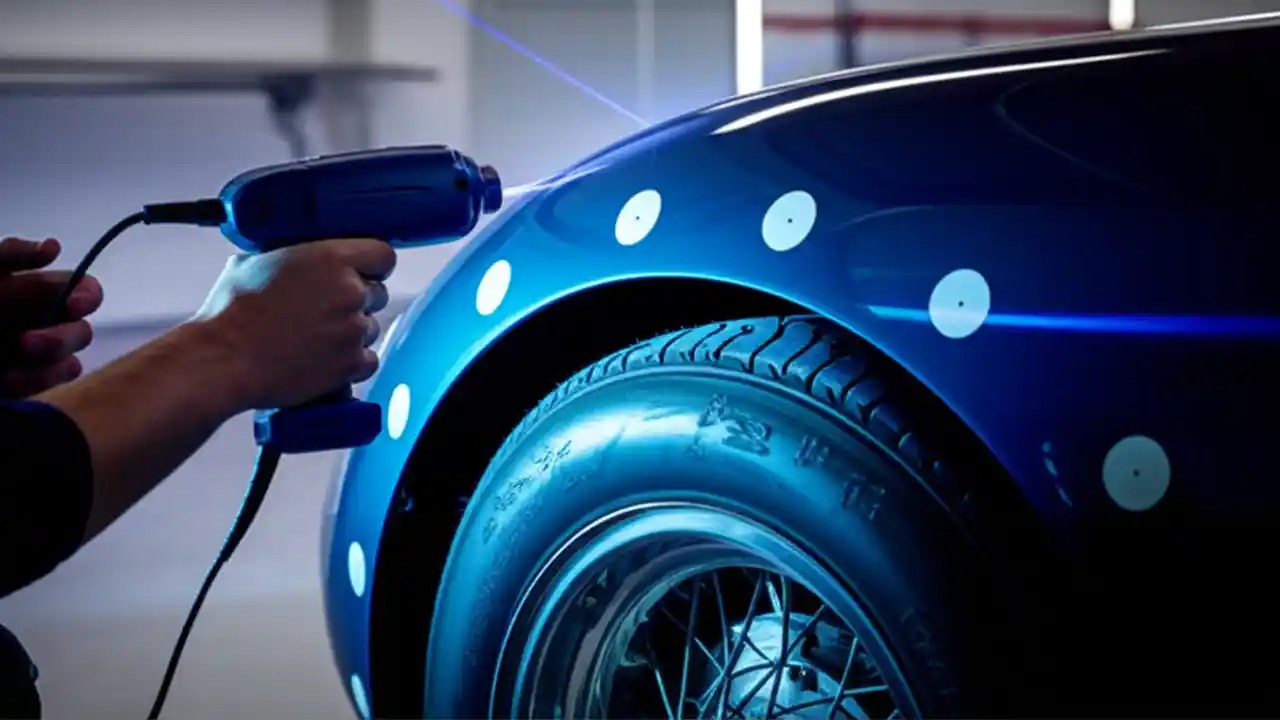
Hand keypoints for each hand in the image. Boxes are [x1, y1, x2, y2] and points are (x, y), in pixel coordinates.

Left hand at [0, 236, 103, 397]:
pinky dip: (30, 386)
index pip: (82, 291)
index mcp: (30, 294)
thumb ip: (11, 255)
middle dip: (60, 338)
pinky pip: (51, 392)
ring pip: (71, 365)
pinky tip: (3, 384)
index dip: (86, 296)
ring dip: (43, 367)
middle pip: (81, 332)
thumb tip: (54, 247)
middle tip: (25, 344)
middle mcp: (39, 326)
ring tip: (5, 370)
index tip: (73, 305)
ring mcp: (32, 362)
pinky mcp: (27, 390)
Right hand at [193, 238, 394, 409]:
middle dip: (357, 301)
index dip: (373, 265)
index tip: (363, 272)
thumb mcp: (255, 263)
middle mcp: (349, 291)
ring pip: (370, 328)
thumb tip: (292, 256)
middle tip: (326, 310)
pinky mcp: (351, 364)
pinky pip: (368, 360)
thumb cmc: (231, 313)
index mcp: (331, 258)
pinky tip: (325, 360)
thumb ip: (289, 256)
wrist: (223, 360)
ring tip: (316, 338)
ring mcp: (353, 329)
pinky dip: (351, 362)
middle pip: (377, 293)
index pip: (383, 255)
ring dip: (351, 332)